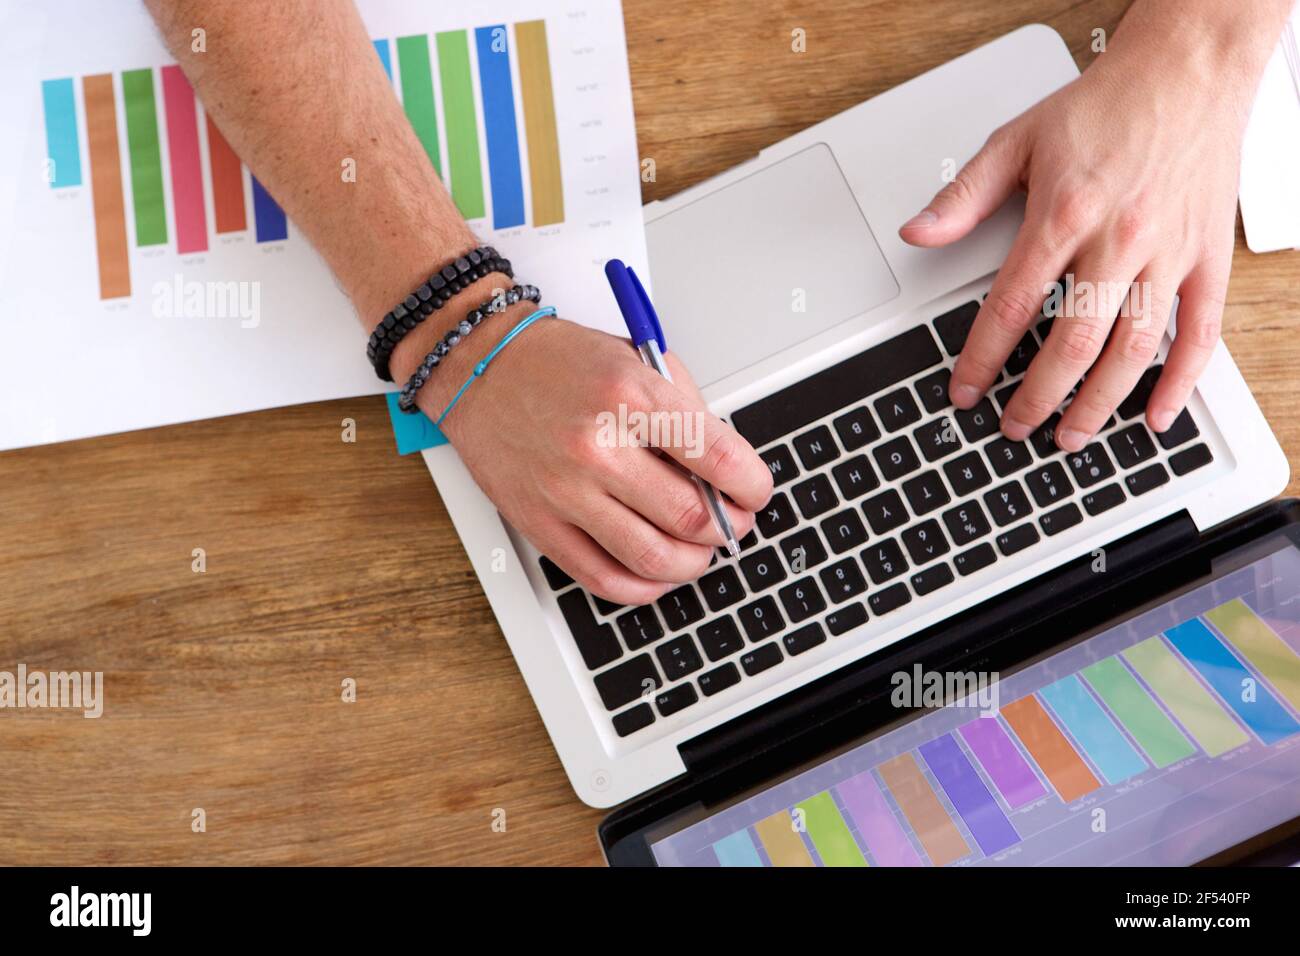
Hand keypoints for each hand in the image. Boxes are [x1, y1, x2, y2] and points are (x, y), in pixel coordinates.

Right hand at [422, 314, 772, 603]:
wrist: (481, 367)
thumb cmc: (559, 361)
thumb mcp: (637, 360)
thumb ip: (686, 412)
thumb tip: (727, 471)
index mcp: (631, 397)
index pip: (718, 459)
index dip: (753, 486)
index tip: (755, 492)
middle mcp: (597, 447)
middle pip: (691, 517)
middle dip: (729, 527)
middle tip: (734, 522)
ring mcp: (566, 492)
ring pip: (654, 559)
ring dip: (693, 562)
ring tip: (700, 548)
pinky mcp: (540, 525)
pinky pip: (604, 579)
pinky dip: (645, 587)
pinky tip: (658, 572)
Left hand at [899, 11, 1263, 451]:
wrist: (1188, 69)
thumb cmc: (1105, 105)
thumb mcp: (1017, 141)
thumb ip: (963, 196)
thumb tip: (916, 233)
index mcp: (1064, 215)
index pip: (1011, 307)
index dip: (982, 359)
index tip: (964, 392)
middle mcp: (1119, 239)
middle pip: (1072, 343)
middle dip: (1037, 397)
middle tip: (1014, 427)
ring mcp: (1169, 253)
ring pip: (1133, 349)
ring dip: (1099, 403)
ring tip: (1070, 436)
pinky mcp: (1208, 257)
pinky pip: (1199, 332)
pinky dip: (1179, 382)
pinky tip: (1155, 416)